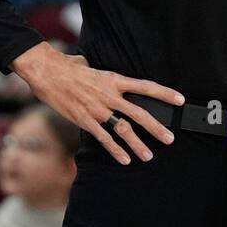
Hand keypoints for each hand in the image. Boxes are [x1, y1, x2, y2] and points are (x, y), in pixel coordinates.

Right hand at [11, 42, 182, 164]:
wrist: (47, 72)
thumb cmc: (68, 67)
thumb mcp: (91, 66)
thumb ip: (101, 75)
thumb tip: (100, 73)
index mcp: (114, 79)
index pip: (145, 87)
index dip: (164, 93)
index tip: (180, 99)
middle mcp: (110, 95)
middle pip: (139, 113)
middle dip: (156, 128)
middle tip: (170, 138)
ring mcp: (98, 109)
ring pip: (124, 130)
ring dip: (138, 144)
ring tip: (148, 155)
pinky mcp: (85, 120)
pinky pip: (104, 138)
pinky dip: (115, 150)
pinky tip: (125, 159)